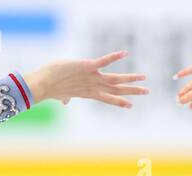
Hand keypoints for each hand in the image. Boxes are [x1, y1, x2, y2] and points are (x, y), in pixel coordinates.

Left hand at [25, 51, 147, 108]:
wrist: (44, 83)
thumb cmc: (51, 87)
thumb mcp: (62, 93)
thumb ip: (66, 97)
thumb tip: (65, 102)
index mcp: (89, 93)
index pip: (108, 98)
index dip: (120, 102)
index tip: (130, 105)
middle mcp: (94, 86)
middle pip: (118, 90)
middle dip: (133, 91)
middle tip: (147, 92)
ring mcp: (92, 77)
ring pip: (116, 79)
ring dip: (130, 78)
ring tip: (143, 78)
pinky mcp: (88, 67)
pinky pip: (103, 61)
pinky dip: (114, 57)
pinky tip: (125, 53)